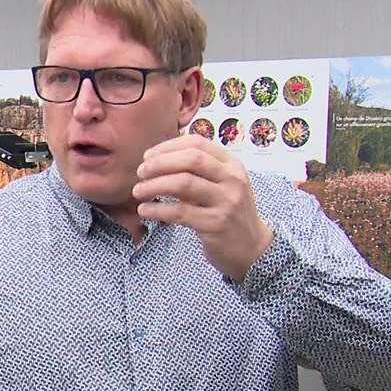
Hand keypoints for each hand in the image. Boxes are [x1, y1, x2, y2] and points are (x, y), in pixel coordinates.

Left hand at [132, 134, 272, 281]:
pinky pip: (180, 212)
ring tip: (138, 192)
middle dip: (159, 163)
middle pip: (191, 159)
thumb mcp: (221, 184)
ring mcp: (226, 201)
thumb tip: (160, 156)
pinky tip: (145, 210)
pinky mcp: (216, 224)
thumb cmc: (228, 212)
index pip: (197, 143)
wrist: (252, 247)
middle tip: (140, 172)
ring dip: (154, 186)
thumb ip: (198, 170)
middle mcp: (232, 179)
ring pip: (183, 183)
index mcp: (231, 164)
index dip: (168, 147)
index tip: (148, 156)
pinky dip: (157, 210)